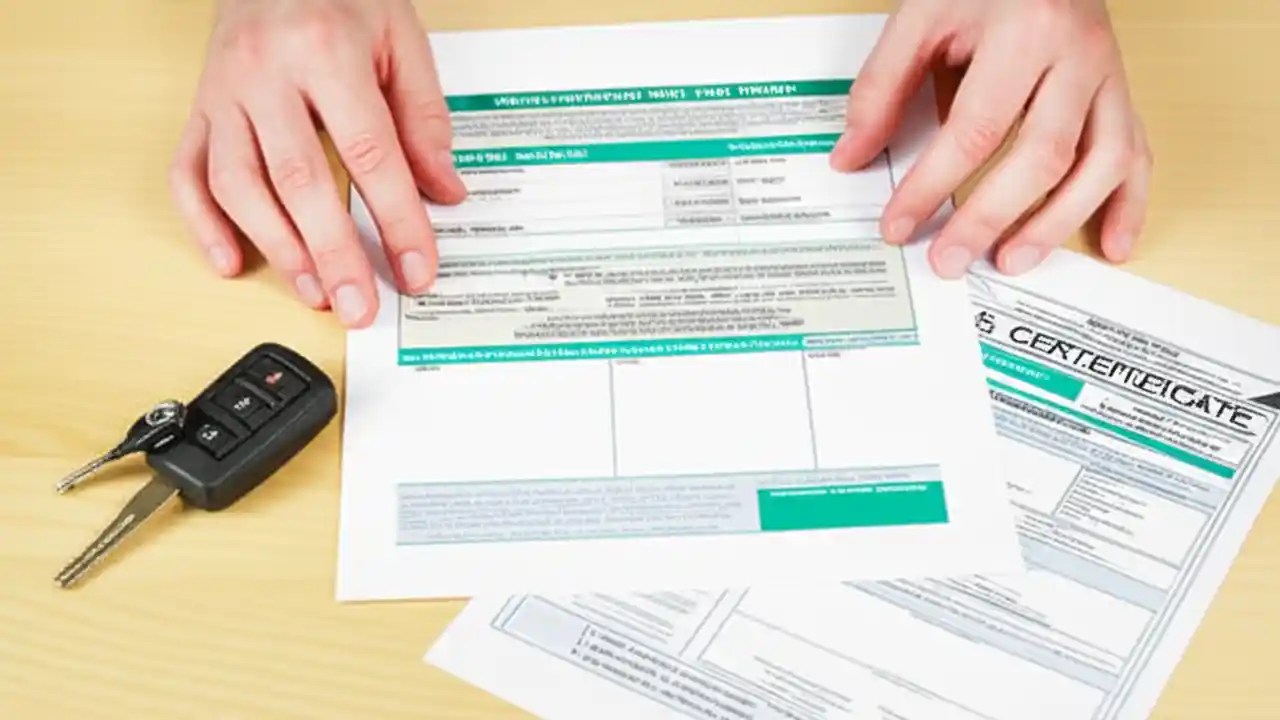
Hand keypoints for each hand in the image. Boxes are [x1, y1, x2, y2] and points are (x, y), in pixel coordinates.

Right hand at [168, 0, 465, 327]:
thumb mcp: (400, 37)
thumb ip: (423, 117)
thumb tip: (445, 191)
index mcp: (326, 50)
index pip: (370, 153)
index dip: (397, 220)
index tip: (417, 270)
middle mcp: (265, 73)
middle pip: (299, 180)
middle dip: (333, 253)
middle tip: (359, 306)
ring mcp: (223, 92)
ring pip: (238, 184)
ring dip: (276, 248)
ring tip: (313, 293)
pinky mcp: (198, 107)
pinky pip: (186, 173)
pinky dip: (203, 225)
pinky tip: (232, 263)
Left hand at [830, 0, 1151, 277]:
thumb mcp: (922, 15)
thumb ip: (881, 87)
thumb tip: (851, 157)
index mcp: (1027, 29)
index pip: (976, 129)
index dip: (932, 185)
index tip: (898, 224)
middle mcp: (1079, 54)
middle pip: (1042, 155)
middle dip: (991, 218)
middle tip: (949, 261)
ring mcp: (1110, 75)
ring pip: (1103, 163)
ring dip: (1059, 223)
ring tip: (1012, 261)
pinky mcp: (1123, 90)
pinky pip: (1138, 153)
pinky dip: (1130, 204)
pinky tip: (1111, 245)